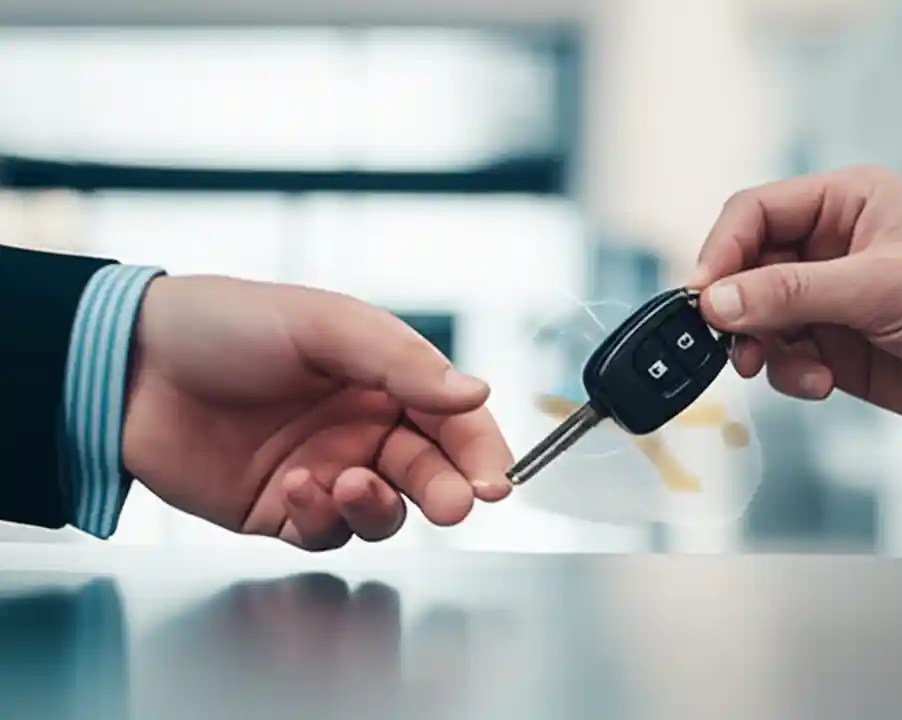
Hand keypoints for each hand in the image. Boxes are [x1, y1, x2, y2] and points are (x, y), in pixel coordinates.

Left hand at [122, 276, 512, 549]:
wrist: (128, 366)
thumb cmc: (226, 324)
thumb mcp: (322, 324)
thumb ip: (401, 362)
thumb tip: (477, 392)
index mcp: (384, 378)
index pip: (455, 421)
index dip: (482, 451)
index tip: (496, 482)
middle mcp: (364, 427)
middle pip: (431, 474)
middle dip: (448, 492)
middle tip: (455, 504)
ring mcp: (326, 471)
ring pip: (385, 512)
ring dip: (379, 506)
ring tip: (348, 483)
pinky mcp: (284, 510)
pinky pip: (325, 532)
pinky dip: (322, 518)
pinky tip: (297, 487)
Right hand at [691, 166, 901, 459]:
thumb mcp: (882, 287)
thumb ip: (792, 294)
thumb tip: (715, 302)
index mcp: (845, 203)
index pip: (754, 213)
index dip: (721, 252)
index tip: (702, 297)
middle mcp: (832, 248)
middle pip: (747, 269)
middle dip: (738, 309)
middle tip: (735, 344)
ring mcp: (833, 301)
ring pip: (759, 320)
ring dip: (764, 349)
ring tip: (788, 370)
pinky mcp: (839, 350)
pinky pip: (785, 359)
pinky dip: (790, 375)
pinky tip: (822, 383)